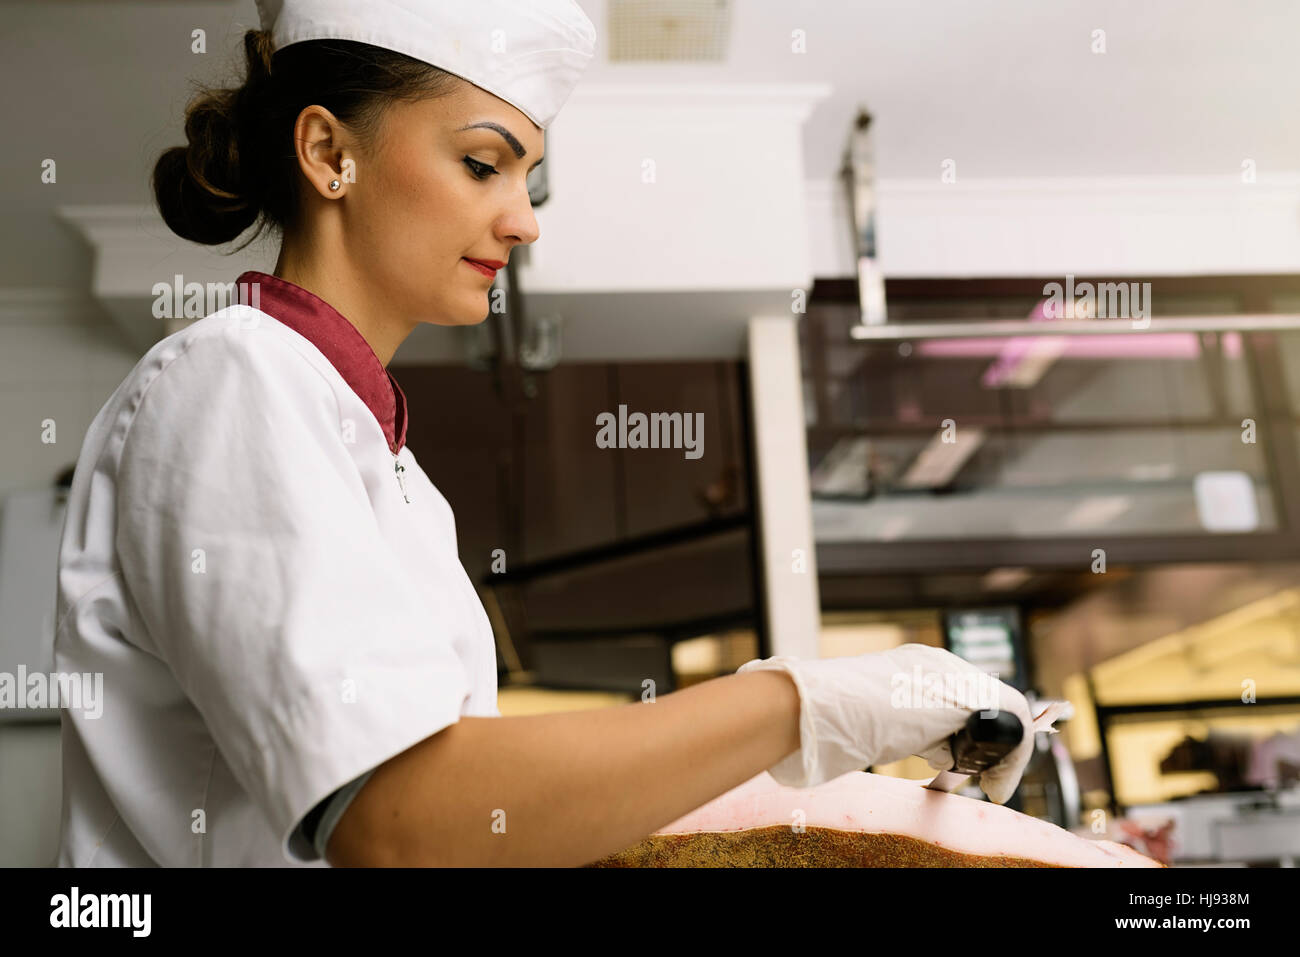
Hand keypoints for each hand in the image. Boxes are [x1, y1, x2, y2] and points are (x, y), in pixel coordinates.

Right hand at [737, 643, 1033, 803]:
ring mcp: (951, 675)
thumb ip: (904, 723)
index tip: (967, 763)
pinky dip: (1012, 759)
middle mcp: (937, 663)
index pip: (961, 695)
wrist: (818, 710)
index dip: (971, 732)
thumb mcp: (877, 718)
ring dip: (1003, 754)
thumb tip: (924, 745)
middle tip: (989, 777)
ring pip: (1004, 710)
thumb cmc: (832, 718)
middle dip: (993, 744)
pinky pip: (1013, 722)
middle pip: (988, 700)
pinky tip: (996, 785)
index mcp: (914, 666)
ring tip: (992, 783)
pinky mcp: (964, 696)